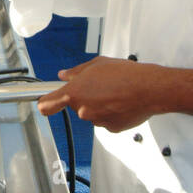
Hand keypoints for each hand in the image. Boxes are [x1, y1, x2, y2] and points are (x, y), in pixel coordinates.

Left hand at [37, 56, 166, 132]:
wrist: (149, 89)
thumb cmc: (126, 75)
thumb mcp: (97, 64)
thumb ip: (76, 71)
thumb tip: (64, 75)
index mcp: (75, 92)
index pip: (47, 104)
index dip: (45, 103)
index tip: (43, 103)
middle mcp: (82, 109)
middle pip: (75, 105)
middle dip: (85, 97)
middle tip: (100, 86)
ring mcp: (96, 120)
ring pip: (91, 113)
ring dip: (99, 105)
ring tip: (115, 92)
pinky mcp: (110, 128)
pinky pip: (105, 120)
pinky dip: (111, 113)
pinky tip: (122, 102)